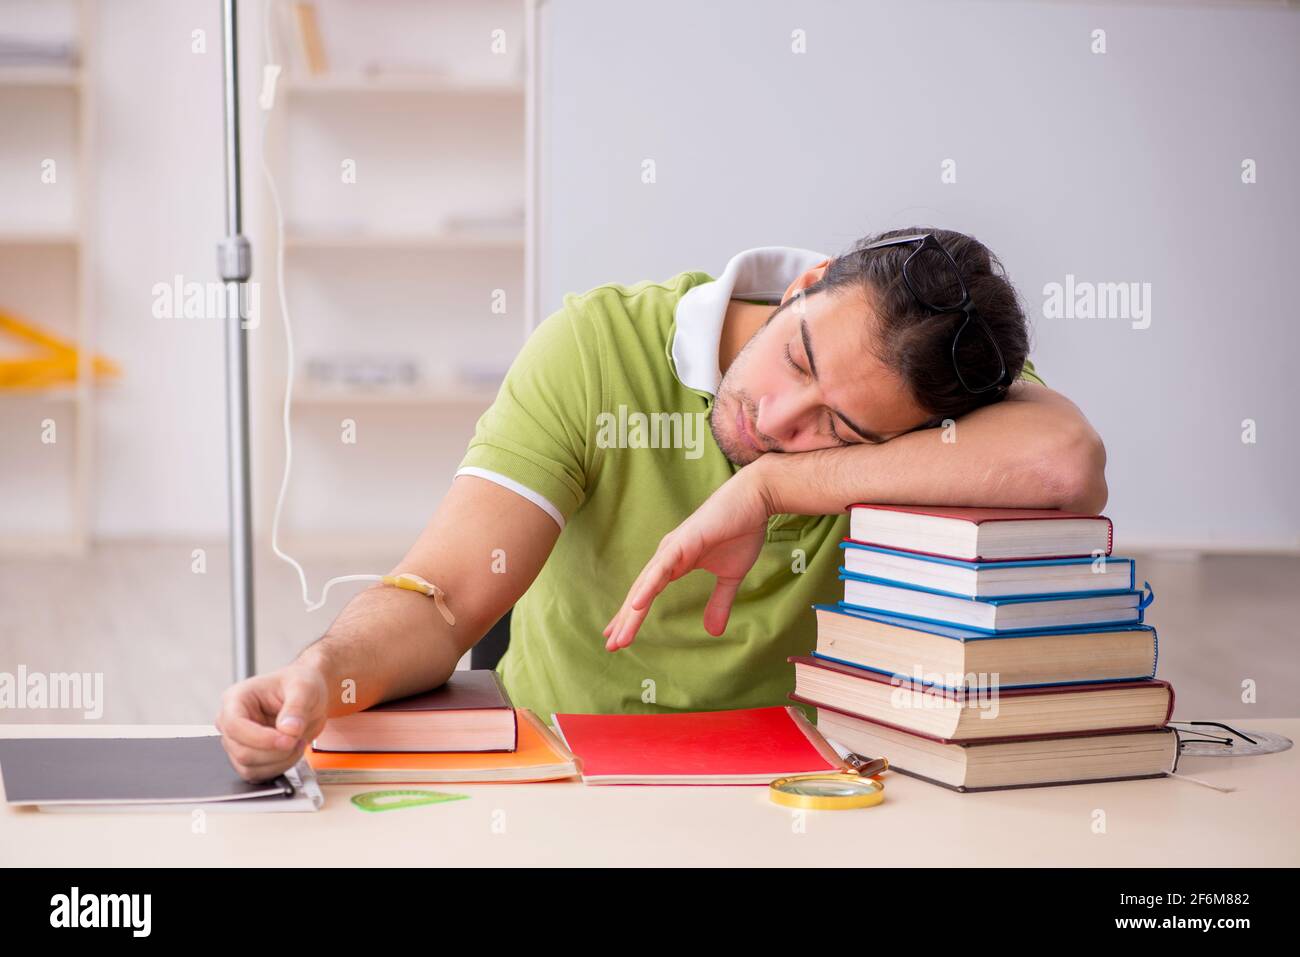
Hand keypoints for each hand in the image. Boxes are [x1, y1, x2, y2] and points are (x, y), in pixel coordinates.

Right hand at [215, 661, 328, 781]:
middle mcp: (231, 721)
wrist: (307, 696)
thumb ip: (296, 707)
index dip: (260, 738)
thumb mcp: (303, 687)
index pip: (234, 725)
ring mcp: (238, 741)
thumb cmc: (299, 684)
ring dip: (279, 761)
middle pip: (241, 751)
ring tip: (298, 742)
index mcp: (236, 699)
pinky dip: (278, 768)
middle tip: (298, 739)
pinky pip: (257, 774)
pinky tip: (292, 752)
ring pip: (248, 767)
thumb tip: (288, 730)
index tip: (288, 740)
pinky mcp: (249, 756)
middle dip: (275, 751)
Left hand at [603, 462, 773, 650]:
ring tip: (618, 635)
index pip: (647, 594)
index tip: (619, 636)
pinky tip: (636, 604)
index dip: (633, 616)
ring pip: (646, 584)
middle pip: (640, 593)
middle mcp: (667, 556)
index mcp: (675, 563)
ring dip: (631, 611)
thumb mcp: (730, 576)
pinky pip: (662, 568)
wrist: (755, 499)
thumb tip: (714, 632)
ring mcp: (673, 548)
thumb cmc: (741, 531)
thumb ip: (719, 602)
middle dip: (625, 620)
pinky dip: (649, 586)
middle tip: (611, 645)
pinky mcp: (684, 541)